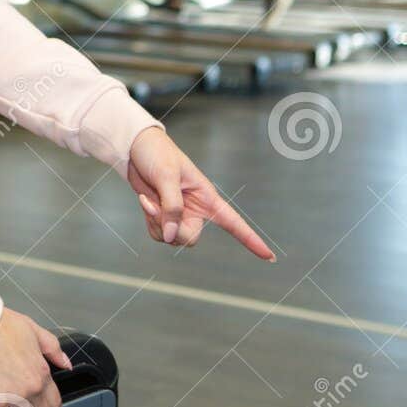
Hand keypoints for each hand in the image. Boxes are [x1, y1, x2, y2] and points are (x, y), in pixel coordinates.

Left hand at [127, 126, 274, 259]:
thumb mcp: (166, 176)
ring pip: (171, 239)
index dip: (252, 240)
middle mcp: (196, 209)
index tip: (270, 257)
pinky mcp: (164, 216)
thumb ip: (171, 207)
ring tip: (148, 199)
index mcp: (207, 197)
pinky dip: (150, 222)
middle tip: (156, 208)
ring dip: (156, 223)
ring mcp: (179, 214)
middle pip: (190, 239)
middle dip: (173, 231)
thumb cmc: (157, 154)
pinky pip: (159, 234)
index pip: (234, 222)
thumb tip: (172, 237)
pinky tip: (144, 202)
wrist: (136, 148)